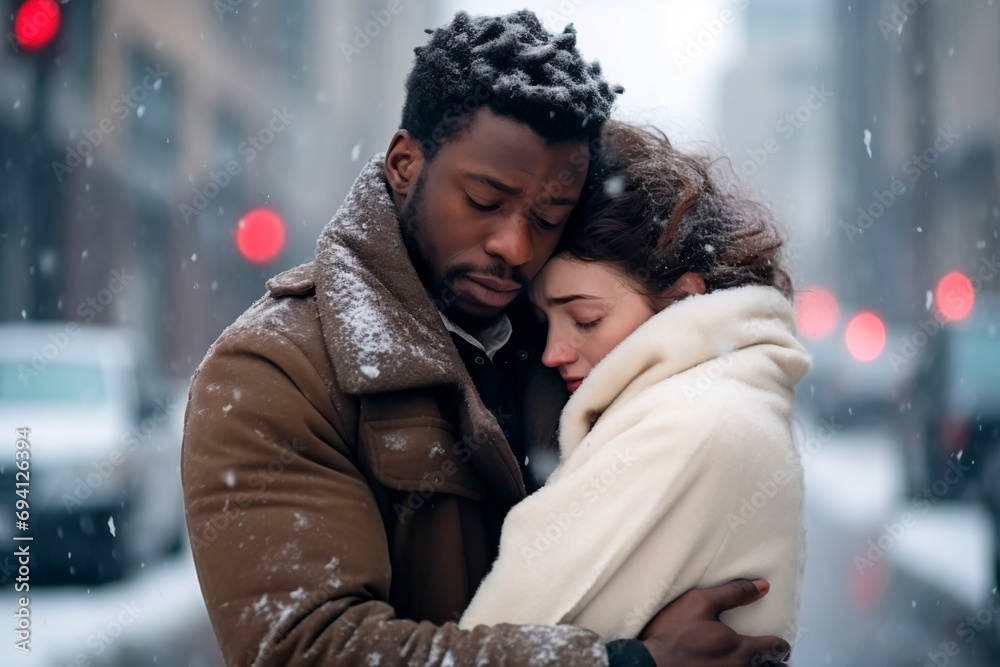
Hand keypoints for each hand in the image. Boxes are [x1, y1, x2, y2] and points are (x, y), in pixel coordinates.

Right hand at [639, 579, 790, 666]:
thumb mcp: (700, 602)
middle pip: (765, 666)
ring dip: (753, 664)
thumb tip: (761, 586)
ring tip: (750, 658)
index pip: (773, 648)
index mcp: (738, 648)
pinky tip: (725, 662)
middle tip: (770, 653)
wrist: (649, 662)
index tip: (781, 643)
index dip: (780, 644)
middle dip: (770, 659)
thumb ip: (733, 593)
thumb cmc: (672, 634)